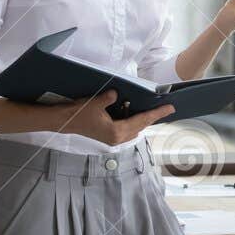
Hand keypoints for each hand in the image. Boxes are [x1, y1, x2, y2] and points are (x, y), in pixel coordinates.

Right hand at [41, 91, 173, 143]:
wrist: (64, 122)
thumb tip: (117, 94)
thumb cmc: (79, 113)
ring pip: (134, 129)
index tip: (170, 108)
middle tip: (164, 108)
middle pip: (141, 126)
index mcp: (117, 132)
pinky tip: (132, 113)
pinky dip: (132, 122)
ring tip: (150, 110)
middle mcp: (117, 138)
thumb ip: (109, 98)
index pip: (142, 120)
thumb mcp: (96, 103)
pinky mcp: (108, 137)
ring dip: (141, 120)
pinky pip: (126, 130)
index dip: (157, 113)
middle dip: (151, 117)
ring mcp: (113, 139)